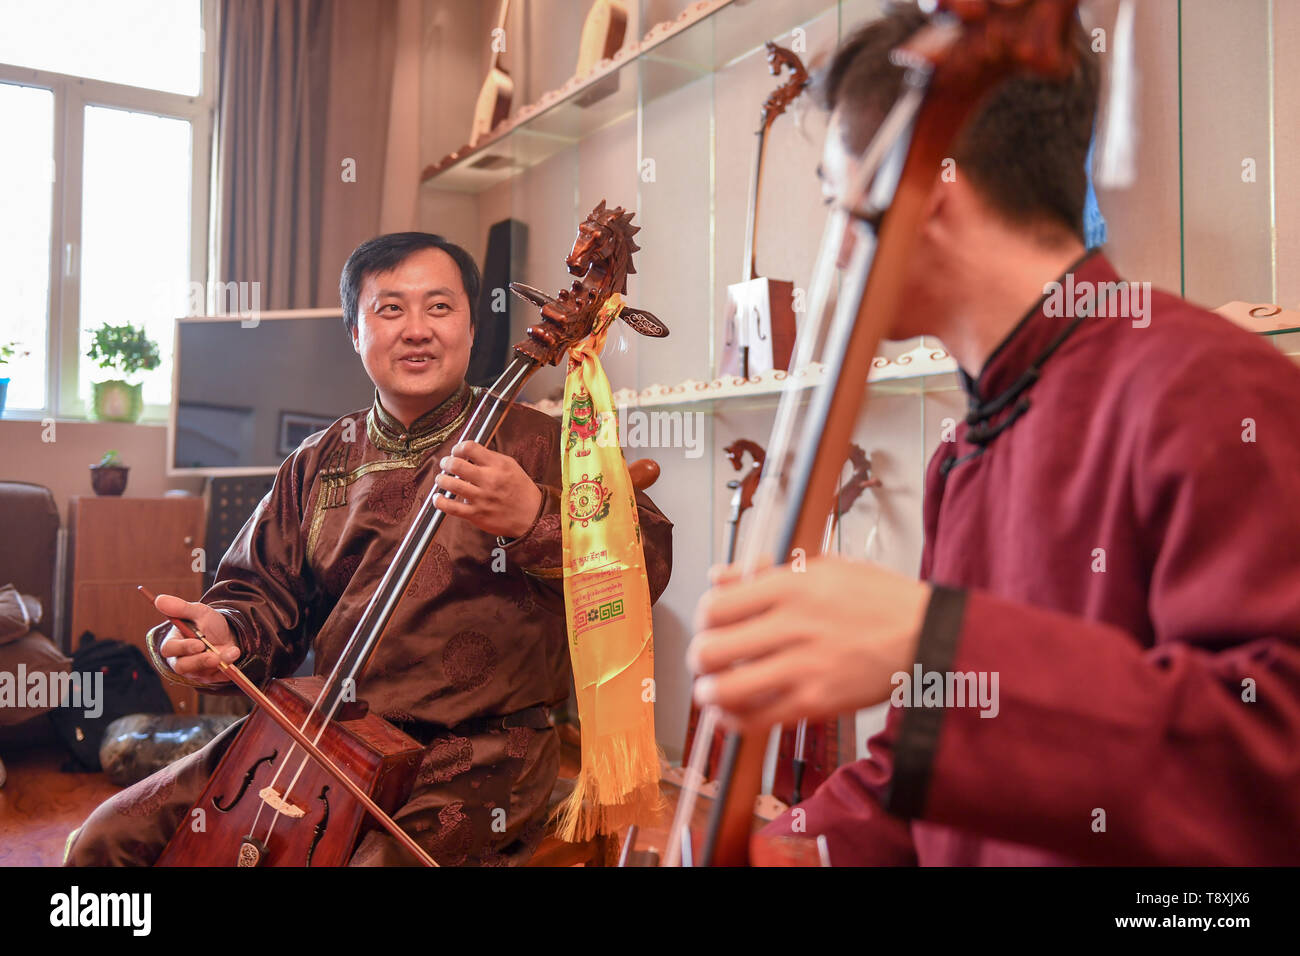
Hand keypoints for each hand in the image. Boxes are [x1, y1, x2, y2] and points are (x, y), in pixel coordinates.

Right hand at [154, 593, 240, 684]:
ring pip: (201, 673)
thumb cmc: (208, 623)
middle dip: (199, 662)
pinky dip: (227, 671)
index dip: (183, 648)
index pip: (170, 649)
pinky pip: (217, 678)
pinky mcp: (209, 677)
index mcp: (173, 644)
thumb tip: (159, 599)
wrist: (228, 633)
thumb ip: (180, 607)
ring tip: (233, 652)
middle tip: (214, 657)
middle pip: (182, 667)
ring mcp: (195, 671)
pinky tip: (234, 662)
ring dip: (218, 663)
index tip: (198, 644)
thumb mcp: (198, 612)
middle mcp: (181, 660)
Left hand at [433, 440, 543, 538]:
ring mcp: (482, 498)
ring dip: (441, 479)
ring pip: (451, 484)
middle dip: (446, 462)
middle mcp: (489, 480)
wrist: (532, 516)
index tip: (457, 451)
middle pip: (456, 464)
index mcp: (498, 465)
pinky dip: (440, 501)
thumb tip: (468, 452)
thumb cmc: (520, 490)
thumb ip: (490, 458)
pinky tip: (438, 498)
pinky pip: (451, 507)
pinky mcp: (476, 515)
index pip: (470, 447)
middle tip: (445, 464)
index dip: (458, 447)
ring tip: (441, 479)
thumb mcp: (511, 466)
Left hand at [688, 556, 931, 732]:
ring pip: (727, 688)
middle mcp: (792, 625)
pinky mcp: (817, 702)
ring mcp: (804, 666)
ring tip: (714, 689)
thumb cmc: (877, 598)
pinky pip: (757, 719)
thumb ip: (763, 573)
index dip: (703, 619)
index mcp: (790, 586)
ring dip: (710, 692)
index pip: (715, 606)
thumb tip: (717, 577)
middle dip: (700, 658)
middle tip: (708, 659)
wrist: (927, 634)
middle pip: (711, 649)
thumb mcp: (822, 567)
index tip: (710, 625)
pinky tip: (733, 714)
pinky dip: (734, 720)